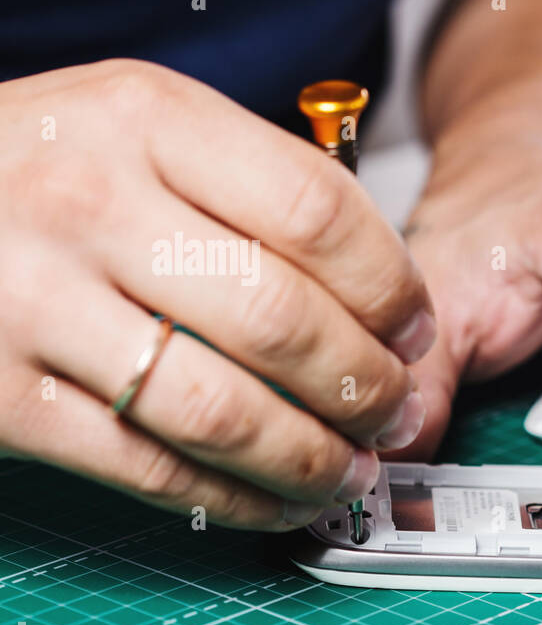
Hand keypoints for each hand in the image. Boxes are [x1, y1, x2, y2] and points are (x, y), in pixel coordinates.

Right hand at [0, 60, 436, 529]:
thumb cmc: (42, 170)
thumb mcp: (142, 128)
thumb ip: (252, 187)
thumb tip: (386, 294)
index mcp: (148, 121)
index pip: (317, 213)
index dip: (391, 288)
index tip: (416, 330)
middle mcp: (91, 205)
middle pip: (284, 320)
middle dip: (366, 386)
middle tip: (393, 413)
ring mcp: (36, 303)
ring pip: (224, 410)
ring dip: (312, 458)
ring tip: (350, 469)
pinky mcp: (4, 398)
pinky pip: (151, 468)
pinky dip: (236, 499)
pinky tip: (277, 502)